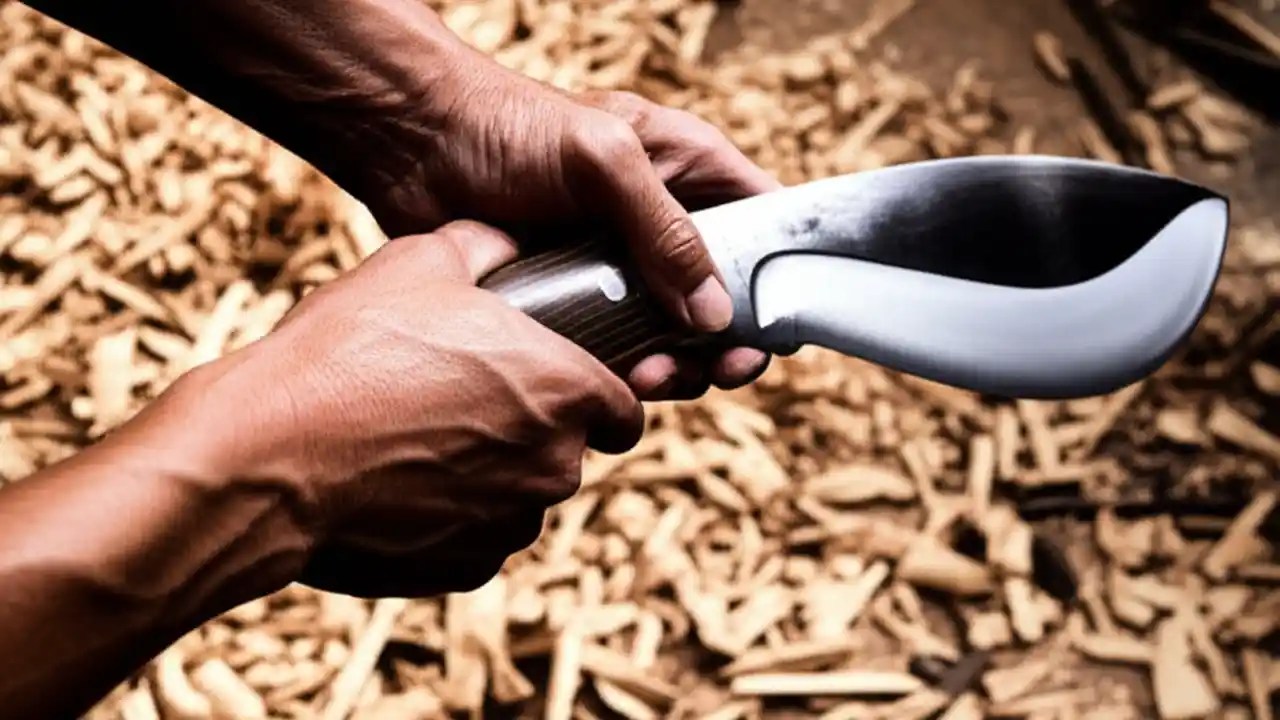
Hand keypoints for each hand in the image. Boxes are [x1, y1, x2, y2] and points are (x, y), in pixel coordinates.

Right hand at [172, 221, 642, 596]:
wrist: (270, 453)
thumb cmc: (348, 352)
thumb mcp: (418, 264)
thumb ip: (484, 246)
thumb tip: (505, 238)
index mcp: (566, 390)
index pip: (624, 408)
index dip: (595, 394)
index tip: (557, 384)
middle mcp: (555, 465)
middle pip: (570, 452)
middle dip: (533, 431)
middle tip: (467, 400)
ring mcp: (511, 524)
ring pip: (523, 498)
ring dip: (492, 475)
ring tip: (421, 440)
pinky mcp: (465, 568)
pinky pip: (477, 538)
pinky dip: (451, 517)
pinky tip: (398, 483)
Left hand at [350, 57, 780, 400]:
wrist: (414, 144)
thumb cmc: (507, 125)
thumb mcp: (603, 161)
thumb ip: (665, 231)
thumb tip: (714, 314)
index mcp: (688, 169)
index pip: (765, 223)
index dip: (781, 278)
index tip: (773, 329)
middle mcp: (662, 221)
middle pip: (725, 296)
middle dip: (725, 341)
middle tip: (714, 371)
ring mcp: (619, 264)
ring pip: (675, 333)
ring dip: (676, 366)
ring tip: (649, 376)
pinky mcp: (577, 299)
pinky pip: (618, 347)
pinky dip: (625, 374)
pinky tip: (614, 381)